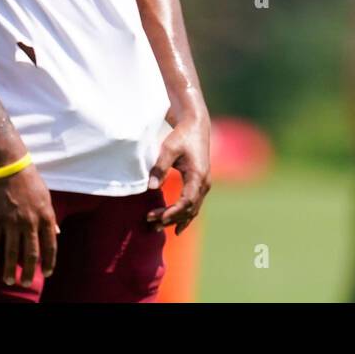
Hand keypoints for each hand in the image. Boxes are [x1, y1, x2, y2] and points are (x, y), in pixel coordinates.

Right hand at [0, 163, 58, 286]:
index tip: (48, 273)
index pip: (51, 245)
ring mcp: (12, 222)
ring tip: (9, 280)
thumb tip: (57, 232)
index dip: (50, 261)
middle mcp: (30, 222)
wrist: (9, 166)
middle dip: (30, 271)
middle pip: (31, 253)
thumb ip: (50, 217)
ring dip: (10, 268)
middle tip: (26, 283)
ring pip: (11, 251)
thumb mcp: (46, 197)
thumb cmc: (30, 180)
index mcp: (46, 216)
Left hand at [146, 117, 210, 235]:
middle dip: (170, 218)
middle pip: (189, 209)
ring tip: (156, 228)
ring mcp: (204, 184)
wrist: (196, 126)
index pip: (187, 201)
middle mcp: (204, 182)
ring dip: (176, 219)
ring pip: (192, 209)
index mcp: (198, 175)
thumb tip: (150, 188)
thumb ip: (160, 167)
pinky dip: (184, 216)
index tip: (157, 218)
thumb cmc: (182, 135)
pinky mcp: (200, 183)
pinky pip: (194, 205)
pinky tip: (176, 227)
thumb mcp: (169, 148)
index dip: (173, 212)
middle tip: (150, 222)